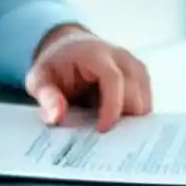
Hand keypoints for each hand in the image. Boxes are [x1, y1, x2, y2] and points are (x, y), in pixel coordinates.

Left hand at [24, 25, 151, 131]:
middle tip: (101, 139)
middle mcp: (122, 57)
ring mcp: (135, 66)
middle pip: (134, 93)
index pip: (113, 78)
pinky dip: (133, 116)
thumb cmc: (56, 65)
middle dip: (121, 118)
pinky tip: (115, 123)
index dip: (112, 106)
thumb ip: (47, 97)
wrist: (70, 47)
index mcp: (96, 54)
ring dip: (128, 119)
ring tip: (106, 129)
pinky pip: (145, 102)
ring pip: (144, 100)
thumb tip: (56, 118)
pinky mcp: (140, 77)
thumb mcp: (40, 79)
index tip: (102, 129)